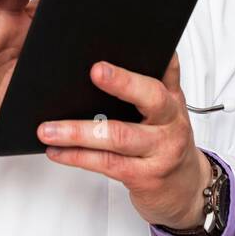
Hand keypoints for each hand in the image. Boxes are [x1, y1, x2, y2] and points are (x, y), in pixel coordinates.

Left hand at [36, 51, 214, 229]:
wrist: (186, 190)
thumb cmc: (167, 143)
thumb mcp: (168, 110)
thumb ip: (155, 80)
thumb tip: (131, 45)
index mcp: (172, 100)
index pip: (166, 71)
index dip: (149, 59)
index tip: (118, 51)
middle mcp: (170, 123)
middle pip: (150, 98)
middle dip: (122, 83)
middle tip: (95, 72)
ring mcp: (158, 151)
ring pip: (118, 137)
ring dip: (78, 131)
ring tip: (48, 128)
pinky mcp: (144, 177)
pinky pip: (106, 164)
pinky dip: (78, 157)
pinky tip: (57, 151)